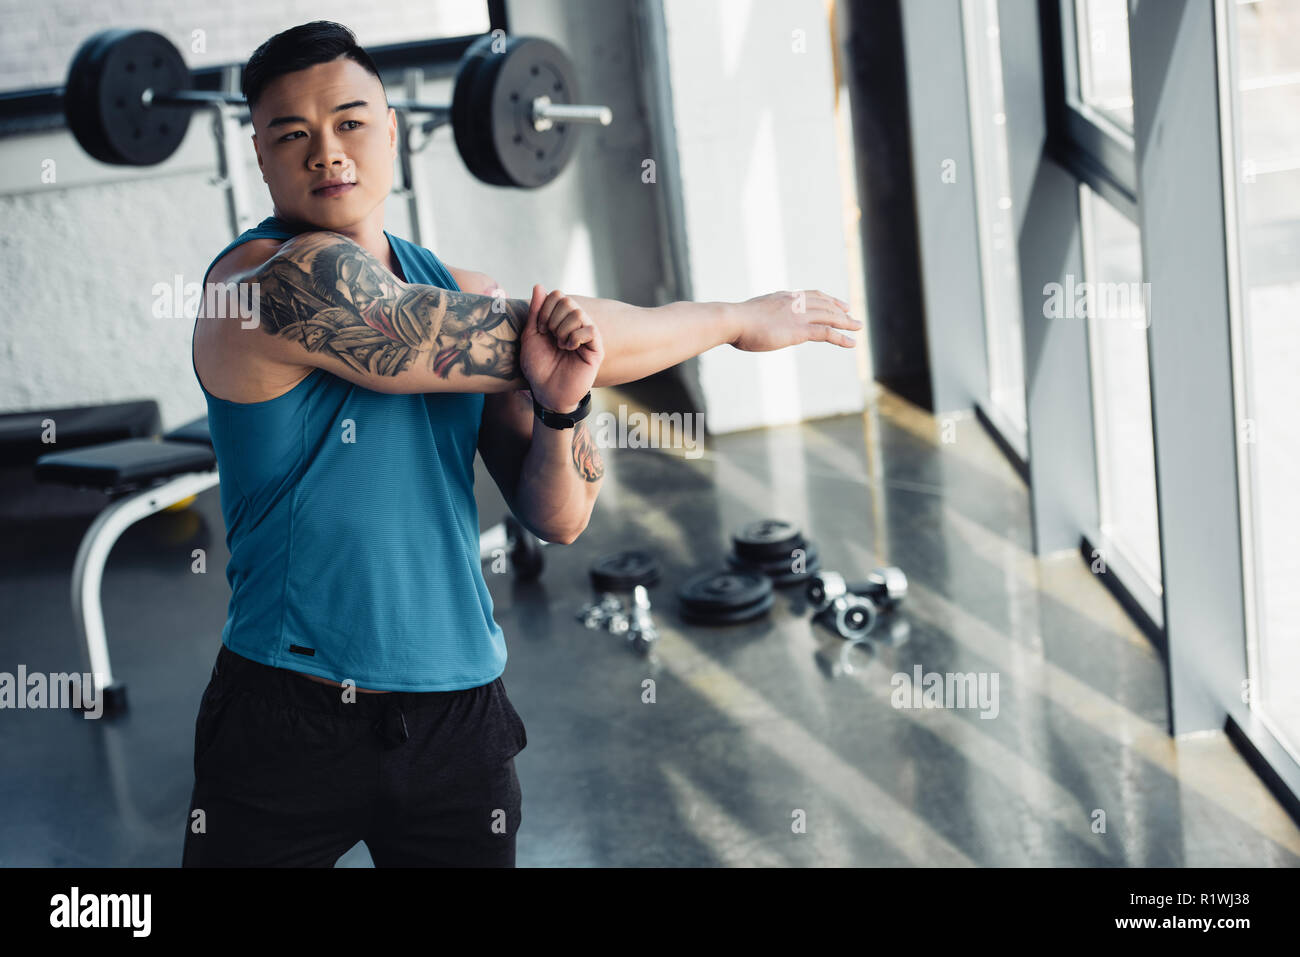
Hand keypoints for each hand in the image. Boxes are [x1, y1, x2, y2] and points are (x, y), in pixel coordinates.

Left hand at [521, 284, 603, 412]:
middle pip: (568, 301)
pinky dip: (575, 337)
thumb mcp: (531, 336)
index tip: (541, 329)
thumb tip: (539, 285)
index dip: (545, 309)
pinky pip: (589, 329)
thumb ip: (536, 311)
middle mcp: (575, 325)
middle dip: (553, 319)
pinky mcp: (595, 349)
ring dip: (563, 329)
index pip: (557, 295)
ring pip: (579, 314)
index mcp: (560, 320)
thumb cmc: (538, 367)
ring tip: (560, 345)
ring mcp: (586, 336)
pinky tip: (570, 348)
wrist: (546, 392)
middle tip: (550, 337)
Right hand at [729, 290, 860, 352]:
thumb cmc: (735, 321)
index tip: (839, 304)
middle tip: (853, 318)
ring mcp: (798, 315)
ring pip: (830, 317)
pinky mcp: (799, 330)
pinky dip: (842, 337)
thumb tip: (754, 322)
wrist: (733, 320)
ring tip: (858, 328)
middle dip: (841, 311)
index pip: (812, 295)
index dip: (828, 300)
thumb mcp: (751, 314)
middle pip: (825, 305)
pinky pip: (827, 333)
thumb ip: (760, 315)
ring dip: (847, 323)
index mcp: (784, 297)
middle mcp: (795, 302)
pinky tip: (852, 343)